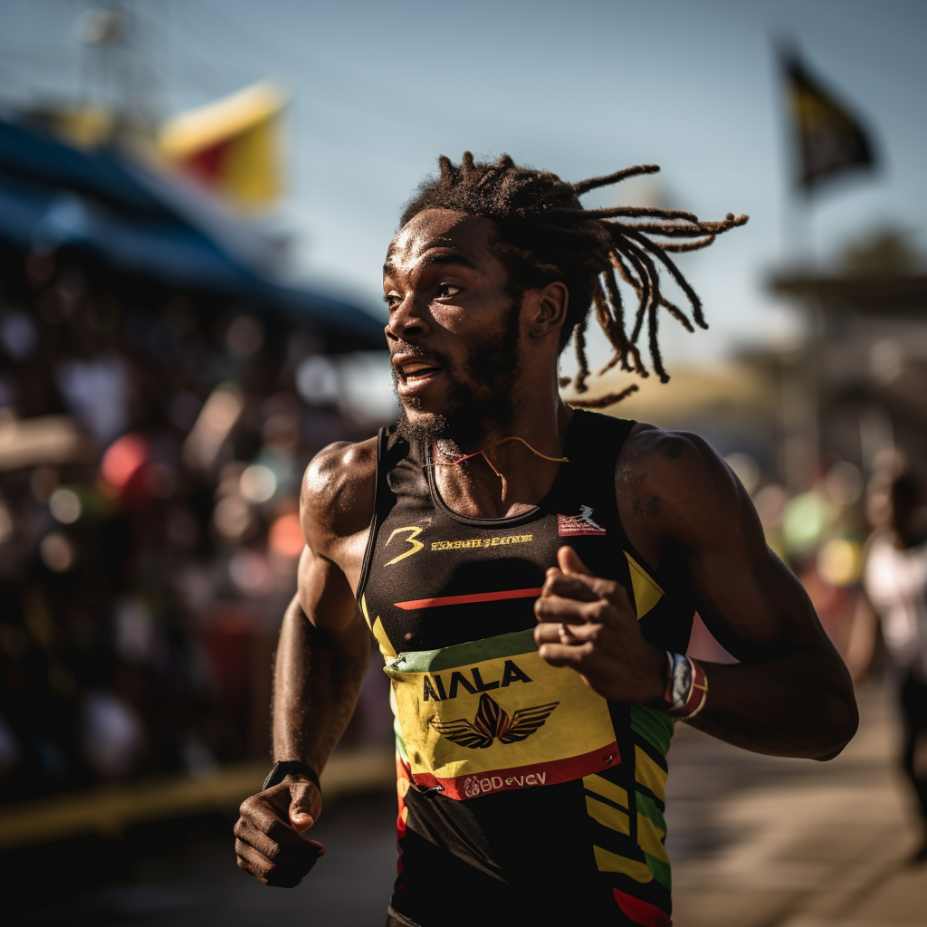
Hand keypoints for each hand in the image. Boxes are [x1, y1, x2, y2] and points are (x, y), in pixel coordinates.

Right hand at [234, 774, 324, 886]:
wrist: (284, 803)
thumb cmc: (295, 794)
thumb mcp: (304, 790)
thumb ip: (303, 803)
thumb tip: (304, 822)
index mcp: (251, 807)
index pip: (272, 829)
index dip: (298, 843)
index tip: (320, 849)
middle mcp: (241, 827)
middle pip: (271, 852)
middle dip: (299, 859)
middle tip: (318, 855)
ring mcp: (241, 847)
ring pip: (268, 869)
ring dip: (294, 872)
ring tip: (311, 863)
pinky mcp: (245, 862)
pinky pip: (265, 877)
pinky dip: (285, 879)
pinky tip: (300, 873)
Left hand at [534, 546, 666, 703]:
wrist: (645, 672)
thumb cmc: (621, 632)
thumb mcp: (610, 600)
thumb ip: (583, 575)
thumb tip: (563, 552)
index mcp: (608, 591)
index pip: (555, 582)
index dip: (549, 595)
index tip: (559, 605)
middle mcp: (604, 610)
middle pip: (543, 605)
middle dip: (545, 619)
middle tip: (557, 627)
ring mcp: (597, 635)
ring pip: (542, 631)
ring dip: (547, 640)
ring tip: (561, 643)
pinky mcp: (589, 660)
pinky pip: (548, 652)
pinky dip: (551, 656)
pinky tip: (563, 658)